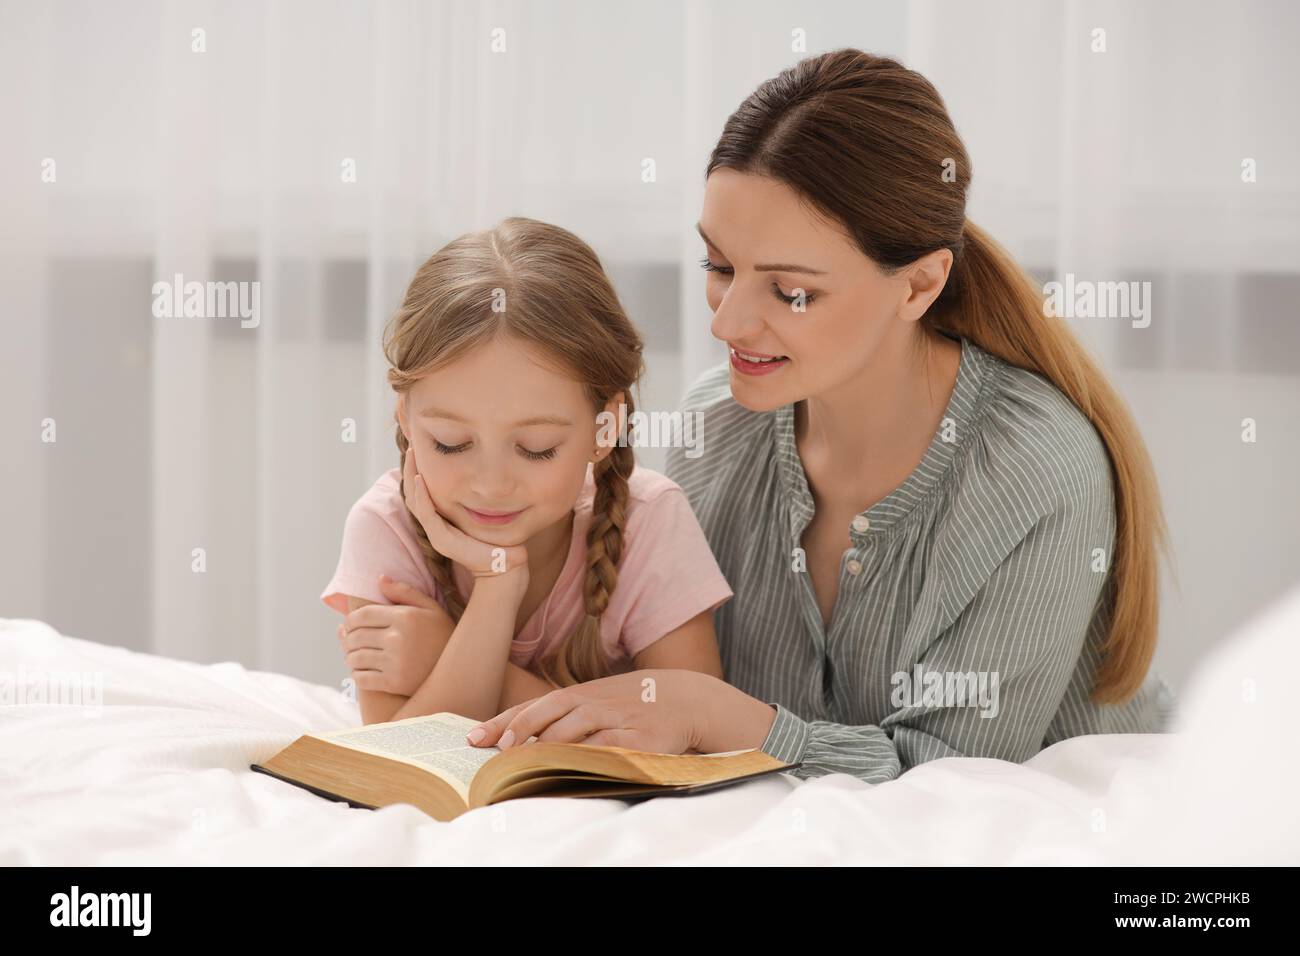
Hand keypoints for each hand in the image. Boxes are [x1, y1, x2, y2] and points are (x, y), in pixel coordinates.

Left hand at [338, 575, 453, 695]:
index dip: (350, 620)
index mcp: (405, 617)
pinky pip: (362, 678)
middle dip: (348, 639)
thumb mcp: (431, 608)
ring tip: (354, 656)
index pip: (362, 615)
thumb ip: (405, 591)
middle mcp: (397, 639)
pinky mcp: (394, 683)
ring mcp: (395, 663)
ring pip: (356, 658)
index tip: (349, 624)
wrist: (460, 671)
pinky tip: (362, 672)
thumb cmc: (443, 635)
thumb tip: (380, 579)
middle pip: (355, 637)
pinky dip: (357, 675)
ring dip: (351, 657)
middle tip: (349, 641)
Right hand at [402, 444, 528, 584]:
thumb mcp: (489, 513)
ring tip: (413, 454)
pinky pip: (427, 514)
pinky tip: (421, 478)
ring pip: (415, 501)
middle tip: (413, 445)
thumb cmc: (503, 541)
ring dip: (412, 476)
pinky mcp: (443, 541)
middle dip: (412, 468)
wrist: (507, 568)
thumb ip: (482, 498)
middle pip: (414, 493)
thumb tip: (486, 476)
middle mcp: (437, 526)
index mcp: (445, 520)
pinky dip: (423, 495)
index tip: (422, 448)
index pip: (425, 492)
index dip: (420, 470)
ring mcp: (437, 534)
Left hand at [464, 669, 707, 753]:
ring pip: (578, 726)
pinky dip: (590, 756)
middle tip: (501, 749)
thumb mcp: (596, 702)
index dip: (502, 721)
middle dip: (522, 728)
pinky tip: (571, 767)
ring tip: (527, 762)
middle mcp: (594, 702)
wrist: (684, 698)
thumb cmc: (630, 704)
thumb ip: (562, 718)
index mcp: (578, 694)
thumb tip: (514, 740)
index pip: (531, 706)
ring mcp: (617, 717)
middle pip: (551, 709)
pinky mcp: (640, 738)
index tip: (473, 739)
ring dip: (551, 743)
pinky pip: (611, 747)